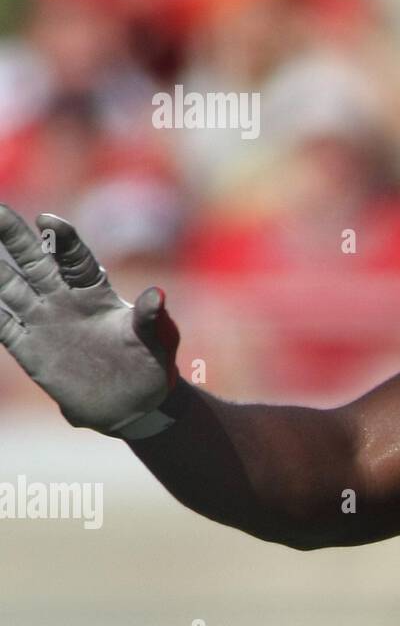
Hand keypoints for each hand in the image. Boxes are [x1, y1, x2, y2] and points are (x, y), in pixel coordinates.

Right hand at [0, 206, 178, 435]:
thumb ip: (152, 317)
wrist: (133, 403)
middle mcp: (64, 299)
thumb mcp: (158, 337)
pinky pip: (1, 325)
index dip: (62, 239)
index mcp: (95, 291)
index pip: (74, 258)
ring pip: (8, 287)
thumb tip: (157, 294)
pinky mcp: (29, 348)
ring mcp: (43, 322)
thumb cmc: (152, 361)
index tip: (49, 221)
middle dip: (13, 235)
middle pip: (33, 261)